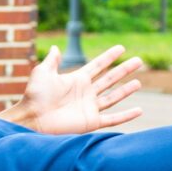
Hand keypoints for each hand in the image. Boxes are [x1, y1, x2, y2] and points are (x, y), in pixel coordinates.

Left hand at [5, 45, 143, 134]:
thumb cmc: (34, 96)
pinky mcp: (90, 122)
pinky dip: (126, 116)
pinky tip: (139, 111)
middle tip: (139, 61)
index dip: (109, 57)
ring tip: (139, 82)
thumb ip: (52, 61)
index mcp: (76, 80)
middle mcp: (85, 93)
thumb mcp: (42, 73)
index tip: (122, 48)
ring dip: (126, 90)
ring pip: (113, 97)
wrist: (32, 119)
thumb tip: (55, 48)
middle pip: (109, 79)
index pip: (97, 66)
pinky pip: (112, 119)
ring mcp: (89, 108)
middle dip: (124, 70)